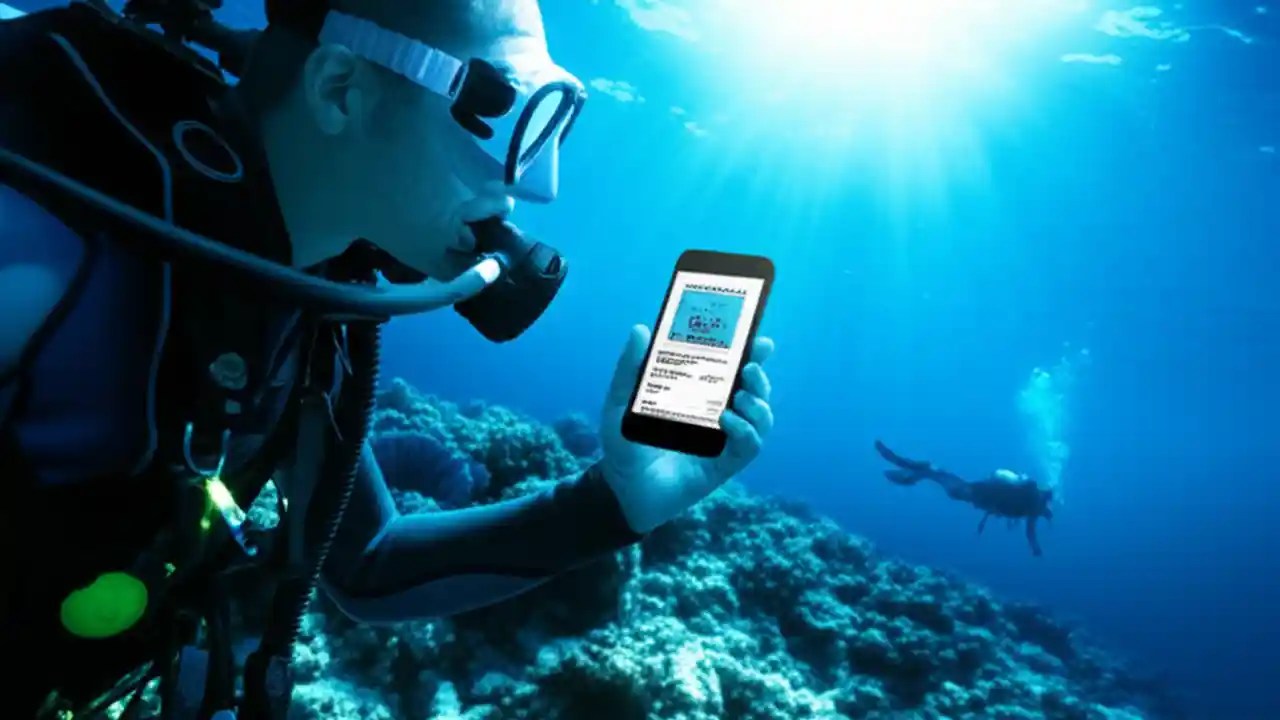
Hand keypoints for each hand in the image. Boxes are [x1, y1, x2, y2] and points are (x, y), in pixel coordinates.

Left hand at [598, 324, 774, 533]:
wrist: (620, 489)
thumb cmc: (623, 443)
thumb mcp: (620, 401)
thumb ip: (629, 368)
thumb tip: (640, 329)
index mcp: (697, 393)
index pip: (730, 368)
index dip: (749, 353)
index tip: (758, 340)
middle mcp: (716, 413)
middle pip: (752, 390)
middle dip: (759, 376)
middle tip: (750, 367)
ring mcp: (723, 440)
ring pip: (759, 417)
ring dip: (758, 405)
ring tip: (741, 397)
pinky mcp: (724, 465)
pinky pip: (749, 447)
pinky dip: (746, 432)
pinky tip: (727, 422)